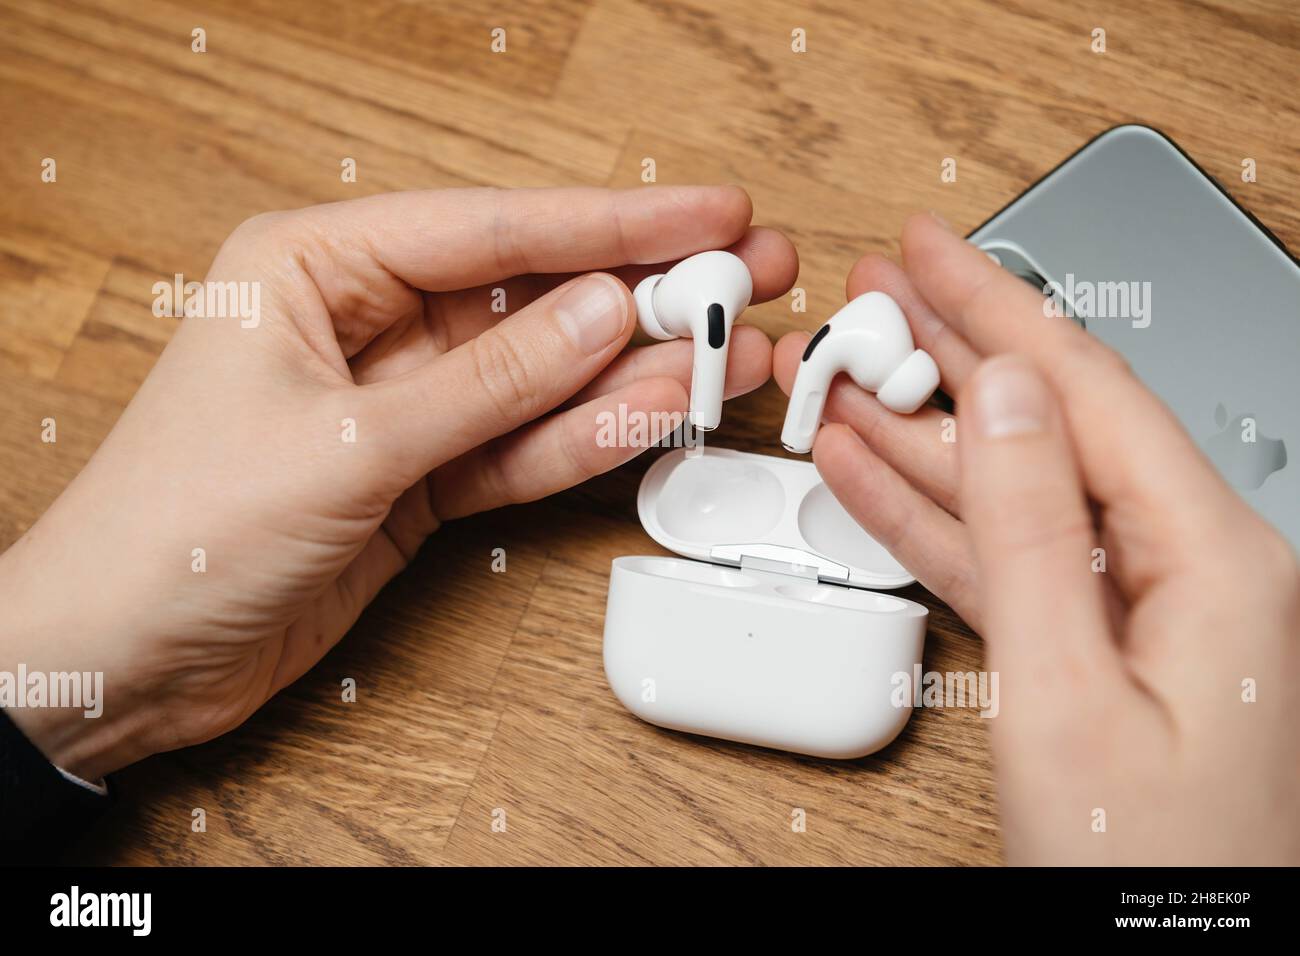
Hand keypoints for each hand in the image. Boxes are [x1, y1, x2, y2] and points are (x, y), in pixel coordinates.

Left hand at [1, 185, 796, 779]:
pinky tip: (657, 419)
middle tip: (748, 280)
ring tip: (730, 361)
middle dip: (643, 292)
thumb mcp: (351, 442)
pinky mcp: (418, 476)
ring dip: (633, 374)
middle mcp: (363, 324)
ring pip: (540, 377)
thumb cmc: (178, 530)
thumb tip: (603, 314)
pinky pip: (519, 447)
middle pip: (532, 296)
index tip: (709, 215)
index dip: (614, 221)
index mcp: (315, 267)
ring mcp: (400, 405)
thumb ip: (491, 380)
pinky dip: (583, 440)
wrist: (125, 660)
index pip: (492, 227)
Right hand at [774, 212, 1299, 863]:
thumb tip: (999, 398)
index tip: (931, 249)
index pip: (1083, 391)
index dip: (996, 308)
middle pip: (1046, 422)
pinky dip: (930, 515)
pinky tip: (867, 474)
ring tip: (845, 377)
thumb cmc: (1154, 863)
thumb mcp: (1070, 693)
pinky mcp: (1085, 644)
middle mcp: (1183, 565)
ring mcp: (1132, 605)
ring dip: (921, 433)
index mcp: (1211, 557)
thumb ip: (1031, 532)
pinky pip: (1000, 555)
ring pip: (1010, 487)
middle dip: (953, 350)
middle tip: (876, 293)